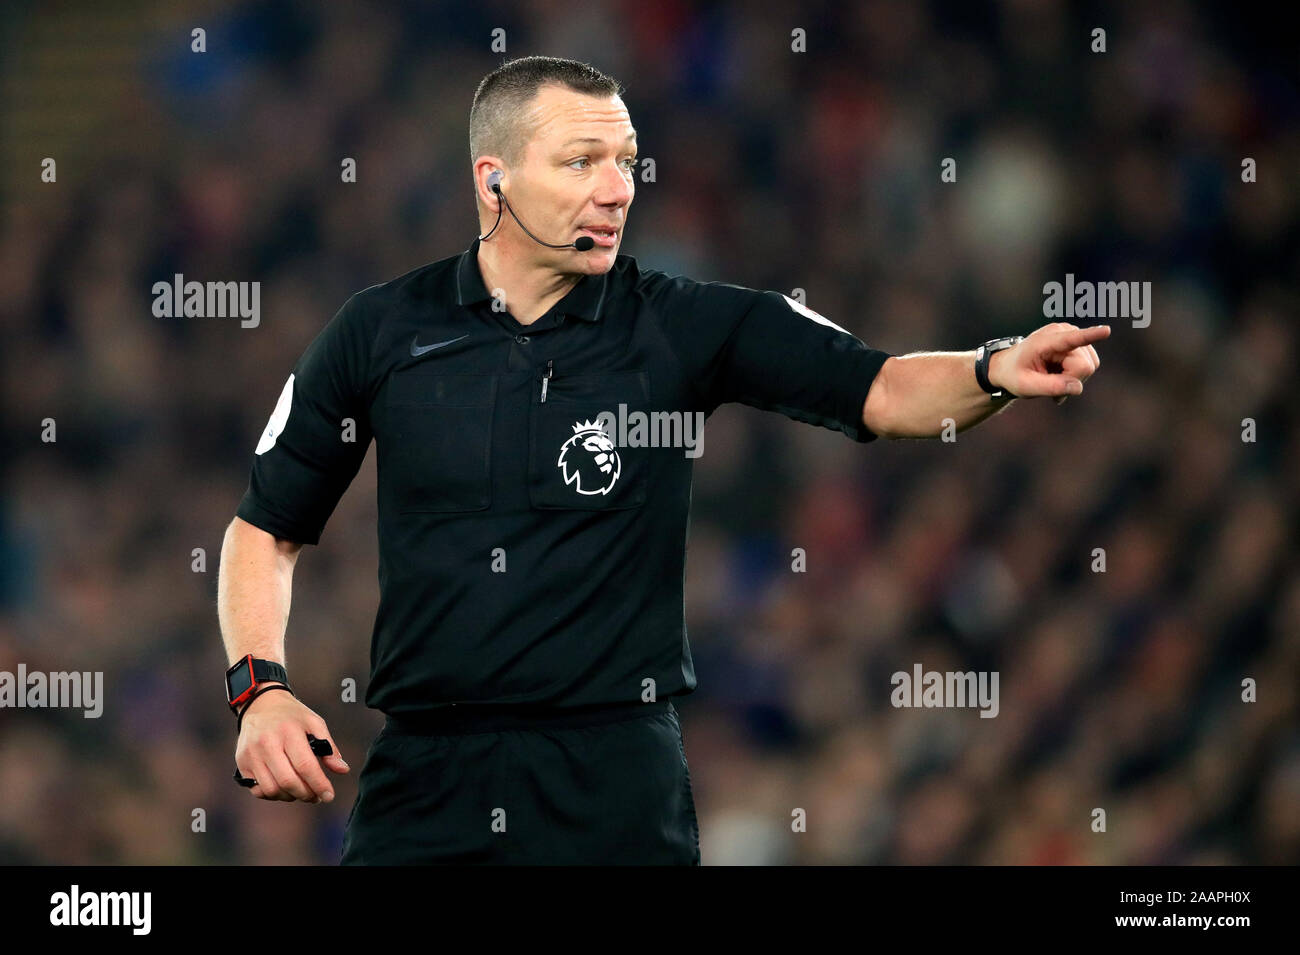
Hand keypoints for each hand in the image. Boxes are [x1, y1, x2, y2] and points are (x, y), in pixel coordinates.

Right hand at [235, 687, 349, 802]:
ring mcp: (251, 754)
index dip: (319, 784)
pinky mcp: (242, 763)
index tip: (329, 796)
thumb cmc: (292, 716)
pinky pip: (258, 790)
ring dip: (290, 797)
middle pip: (288, 781)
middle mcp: (267, 743)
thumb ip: (329, 747)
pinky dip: (274, 795)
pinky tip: (284, 788)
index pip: (305, 765)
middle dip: (306, 794)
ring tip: (301, 792)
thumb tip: (343, 770)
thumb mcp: (314, 723)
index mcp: (288, 731)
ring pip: (272, 790)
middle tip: (316, 796)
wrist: (260, 705)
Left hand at [990, 323, 1107, 403]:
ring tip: (1051, 379)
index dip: (1090, 336)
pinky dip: (1075, 377)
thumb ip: (1050, 387)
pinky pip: (1090, 366)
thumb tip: (1077, 387)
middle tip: (1047, 385)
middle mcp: (1064, 332)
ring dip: (1072, 379)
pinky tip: (1059, 378)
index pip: (1071, 339)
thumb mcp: (1025, 386)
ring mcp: (1073, 336)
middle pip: (1084, 366)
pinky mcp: (1079, 344)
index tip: (1107, 331)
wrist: (1010, 366)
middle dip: (1070, 380)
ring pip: (1089, 367)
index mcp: (1045, 341)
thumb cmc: (1014, 375)